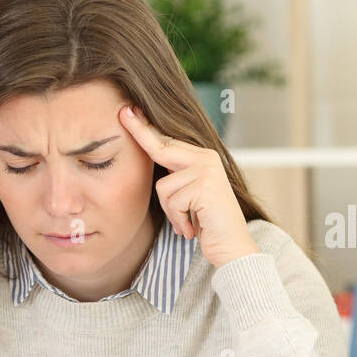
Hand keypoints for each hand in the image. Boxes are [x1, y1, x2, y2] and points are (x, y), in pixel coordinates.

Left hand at [119, 105, 259, 268]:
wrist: (233, 246)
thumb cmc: (208, 222)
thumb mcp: (190, 193)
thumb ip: (177, 173)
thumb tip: (150, 152)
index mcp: (203, 157)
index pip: (167, 141)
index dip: (144, 127)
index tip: (127, 110)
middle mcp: (207, 159)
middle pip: (161, 149)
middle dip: (140, 133)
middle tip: (123, 112)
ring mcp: (208, 171)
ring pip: (163, 187)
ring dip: (171, 212)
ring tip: (187, 222)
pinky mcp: (206, 188)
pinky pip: (173, 202)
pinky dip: (178, 220)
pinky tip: (192, 228)